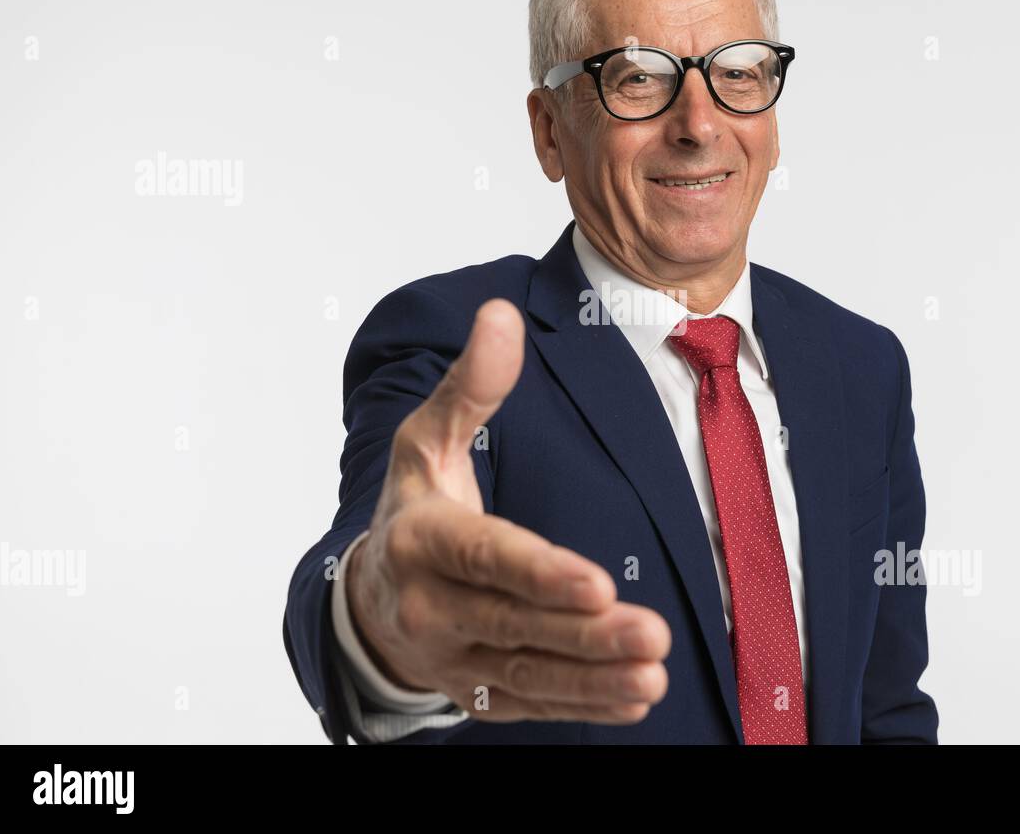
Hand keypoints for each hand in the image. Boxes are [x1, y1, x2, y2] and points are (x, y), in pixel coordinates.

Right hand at [346, 298, 670, 723]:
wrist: (367, 602)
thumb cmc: (412, 510)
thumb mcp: (426, 441)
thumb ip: (471, 385)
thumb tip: (501, 314)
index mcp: (420, 539)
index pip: (483, 556)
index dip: (539, 572)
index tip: (597, 583)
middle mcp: (431, 606)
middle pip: (513, 622)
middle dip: (584, 634)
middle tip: (651, 634)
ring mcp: (453, 655)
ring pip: (528, 673)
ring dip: (592, 677)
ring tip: (652, 674)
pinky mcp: (476, 689)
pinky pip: (531, 702)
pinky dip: (582, 705)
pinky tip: (634, 698)